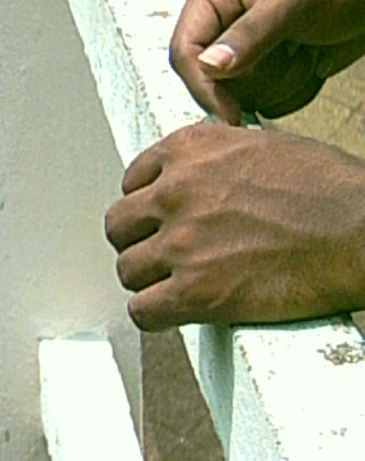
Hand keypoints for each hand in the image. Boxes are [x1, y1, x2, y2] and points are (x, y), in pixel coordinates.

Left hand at [105, 122, 364, 328]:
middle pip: (120, 226)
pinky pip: (143, 311)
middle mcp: (174, 191)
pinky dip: (156, 315)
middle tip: (166, 257)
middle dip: (140, 242)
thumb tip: (198, 173)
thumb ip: (215, 158)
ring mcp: (181, 242)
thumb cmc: (330, 189)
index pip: (133, 181)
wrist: (361, 231)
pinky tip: (177, 313)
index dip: (149, 206)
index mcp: (188, 149)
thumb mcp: (261, 146)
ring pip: (128, 270)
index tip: (166, 221)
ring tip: (177, 287)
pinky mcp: (197, 292)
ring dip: (149, 281)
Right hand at [169, 0, 364, 124]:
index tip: (233, 114)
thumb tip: (208, 65)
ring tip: (306, 50)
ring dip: (282, 83)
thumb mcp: (292, 0)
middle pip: (212, 82)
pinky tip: (311, 60)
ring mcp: (242, 50)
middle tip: (295, 51)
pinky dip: (296, 90)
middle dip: (259, 78)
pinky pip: (269, 102)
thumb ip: (250, 33)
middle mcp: (219, 24)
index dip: (204, 86)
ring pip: (243, 96)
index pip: (184, 53)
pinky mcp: (265, 69)